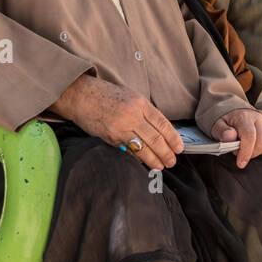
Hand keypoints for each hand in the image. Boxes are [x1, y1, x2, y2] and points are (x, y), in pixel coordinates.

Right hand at [50, 74, 181, 171]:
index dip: (173, 138)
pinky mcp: (110, 137)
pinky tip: (144, 163)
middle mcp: (132, 115)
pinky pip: (128, 150)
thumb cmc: (106, 96)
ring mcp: (121, 127)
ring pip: (144, 147)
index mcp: (140, 103)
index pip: (162, 123)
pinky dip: (138, 158)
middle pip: (156, 138)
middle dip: (166, 152)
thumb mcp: (130, 97)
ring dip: (154, 159)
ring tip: (161, 166)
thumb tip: (159, 131)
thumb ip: (144, 112)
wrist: (82, 95)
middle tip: (172, 161)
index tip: (179, 148)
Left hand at [210, 108, 261, 169]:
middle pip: (261, 142)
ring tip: (246, 148)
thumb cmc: (225, 122)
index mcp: (243, 117)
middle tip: (239, 153)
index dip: (246, 152)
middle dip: (251, 154)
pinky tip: (255, 146)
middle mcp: (258, 118)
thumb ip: (222, 131)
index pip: (249, 136)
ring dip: (258, 152)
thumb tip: (229, 137)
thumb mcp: (217, 125)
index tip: (240, 163)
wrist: (233, 113)